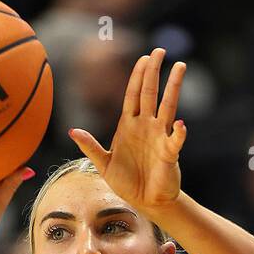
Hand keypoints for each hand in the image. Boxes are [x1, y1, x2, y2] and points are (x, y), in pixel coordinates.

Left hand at [68, 47, 186, 214]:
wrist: (146, 202)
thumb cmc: (127, 183)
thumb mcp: (103, 165)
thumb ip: (90, 146)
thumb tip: (72, 130)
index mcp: (129, 125)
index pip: (133, 94)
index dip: (137, 76)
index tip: (144, 58)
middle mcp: (146, 126)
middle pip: (150, 93)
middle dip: (154, 71)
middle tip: (159, 51)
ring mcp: (159, 136)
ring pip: (167, 106)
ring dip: (173, 87)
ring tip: (180, 66)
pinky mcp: (170, 153)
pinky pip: (175, 140)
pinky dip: (179, 133)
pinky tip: (181, 124)